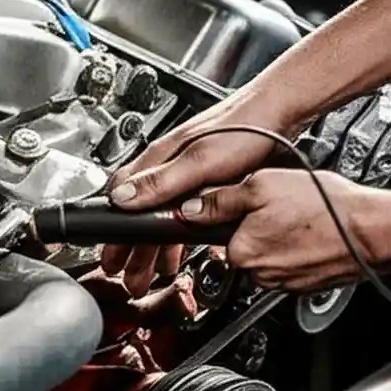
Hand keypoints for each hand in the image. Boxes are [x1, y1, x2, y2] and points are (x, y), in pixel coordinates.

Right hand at [101, 90, 303, 295]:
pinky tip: (181, 251)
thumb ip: (160, 182)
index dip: (113, 230)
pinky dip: (177, 239)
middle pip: (139, 214)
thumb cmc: (243, 130)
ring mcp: (188, 176)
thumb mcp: (199, 161)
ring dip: (153, 249)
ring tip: (150, 275)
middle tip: (126, 276)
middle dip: (130, 249)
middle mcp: (169, 168)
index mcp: (159, 160)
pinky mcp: (208, 184)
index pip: (120, 197)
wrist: (280, 114)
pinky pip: (183, 217)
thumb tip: (122, 199)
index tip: (110, 256)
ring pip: (161, 218)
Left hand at [182, 169, 390, 291]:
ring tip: (299, 219)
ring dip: (276, 238)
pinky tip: (310, 233)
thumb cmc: (323, 207)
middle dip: (253, 226)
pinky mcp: (304, 285)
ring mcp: (282, 283)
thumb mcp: (261, 185)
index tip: (242, 206)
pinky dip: (295, 250)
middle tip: (278, 207)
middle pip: (240, 245)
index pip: (214, 234)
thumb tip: (189, 209)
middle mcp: (258, 274)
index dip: (226, 214)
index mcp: (240, 251)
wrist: (371, 231)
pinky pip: (288, 264)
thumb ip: (219, 200)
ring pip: (265, 255)